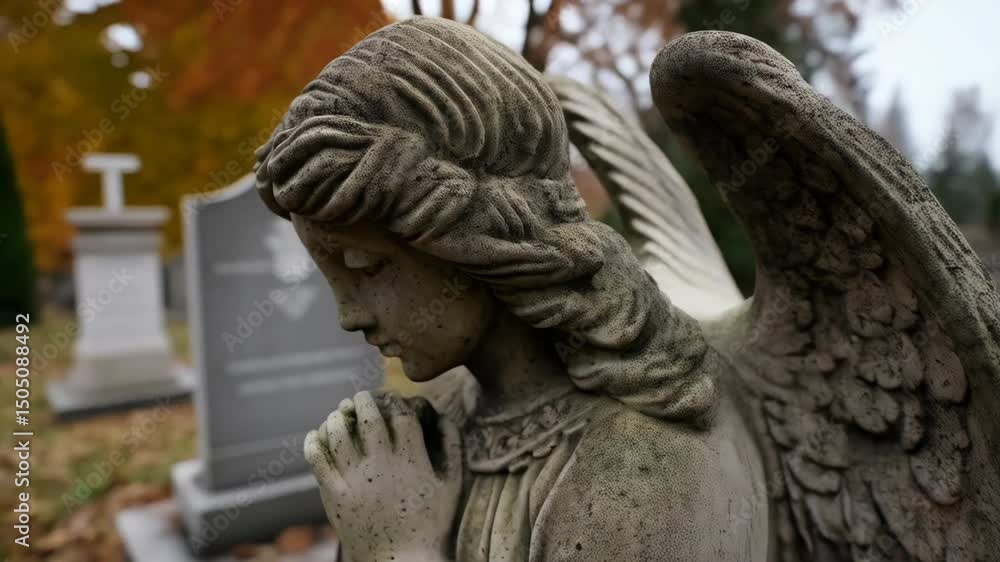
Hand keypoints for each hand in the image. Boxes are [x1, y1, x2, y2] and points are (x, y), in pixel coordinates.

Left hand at [304, 391, 462, 560]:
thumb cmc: (431, 524)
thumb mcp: (452, 485)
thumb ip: (451, 447)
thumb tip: (442, 415)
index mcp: (412, 460)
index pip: (400, 413)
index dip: (394, 401)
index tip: (390, 399)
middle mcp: (383, 465)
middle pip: (368, 417)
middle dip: (363, 401)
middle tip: (360, 397)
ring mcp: (356, 480)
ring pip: (338, 433)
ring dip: (336, 417)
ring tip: (338, 414)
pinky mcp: (335, 496)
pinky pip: (317, 459)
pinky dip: (314, 441)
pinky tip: (316, 435)